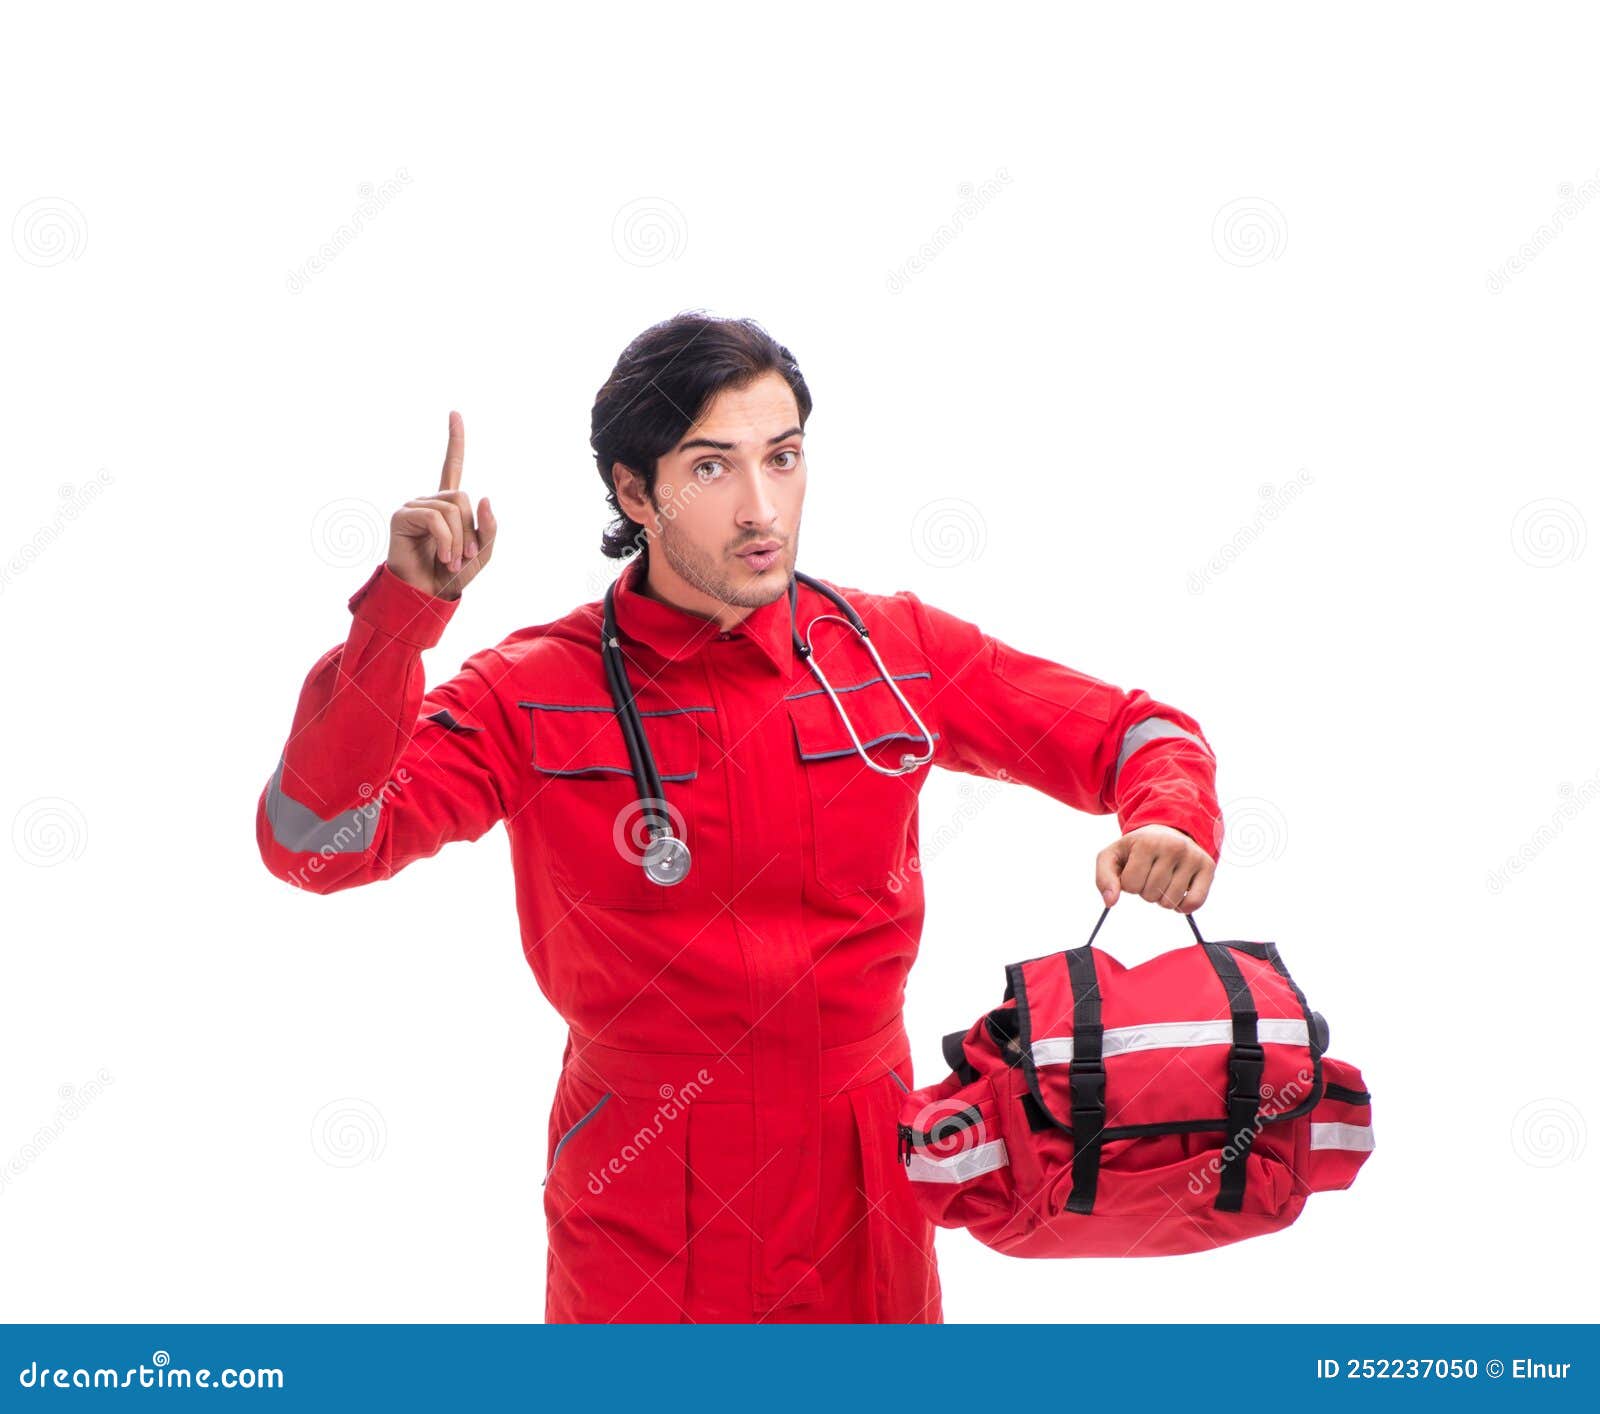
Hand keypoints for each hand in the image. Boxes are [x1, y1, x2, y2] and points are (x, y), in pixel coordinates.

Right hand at [387, 410, 497, 599]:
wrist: (427, 596)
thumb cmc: (451, 575)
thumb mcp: (482, 553)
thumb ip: (489, 528)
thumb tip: (485, 497)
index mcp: (448, 505)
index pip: (451, 466)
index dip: (455, 440)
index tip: (455, 413)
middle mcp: (430, 501)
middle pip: (462, 497)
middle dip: (470, 530)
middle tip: (464, 557)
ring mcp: (414, 506)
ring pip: (452, 509)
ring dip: (458, 541)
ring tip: (450, 561)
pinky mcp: (402, 516)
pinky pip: (436, 519)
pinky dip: (446, 541)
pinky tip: (441, 557)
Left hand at [1094, 824, 1215, 913]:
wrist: (1168, 831)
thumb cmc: (1137, 848)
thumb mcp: (1113, 856)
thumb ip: (1104, 878)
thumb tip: (1110, 902)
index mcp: (1147, 842)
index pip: (1130, 886)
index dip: (1128, 884)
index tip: (1134, 870)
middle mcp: (1173, 847)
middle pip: (1150, 895)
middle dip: (1145, 890)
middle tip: (1150, 873)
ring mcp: (1193, 856)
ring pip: (1170, 902)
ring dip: (1162, 899)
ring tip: (1163, 879)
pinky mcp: (1208, 867)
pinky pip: (1194, 903)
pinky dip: (1183, 907)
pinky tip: (1177, 893)